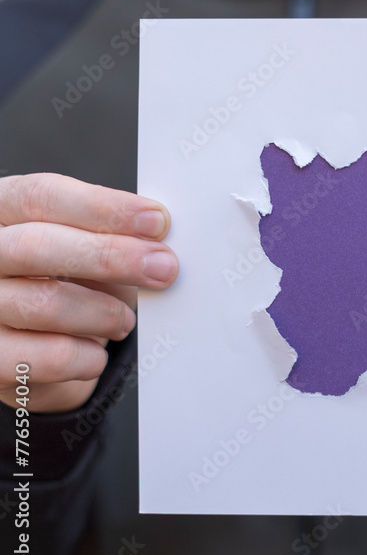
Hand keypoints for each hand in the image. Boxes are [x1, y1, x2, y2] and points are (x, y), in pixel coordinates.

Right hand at [0, 174, 177, 412]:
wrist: (34, 350)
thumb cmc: (65, 283)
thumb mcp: (86, 250)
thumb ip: (111, 238)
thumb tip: (158, 245)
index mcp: (1, 212)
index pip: (40, 197)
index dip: (103, 208)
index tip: (157, 222)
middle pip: (34, 246)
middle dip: (108, 257)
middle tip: (163, 268)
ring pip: (43, 303)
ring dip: (103, 313)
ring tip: (123, 320)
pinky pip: (46, 357)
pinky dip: (87, 357)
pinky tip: (95, 354)